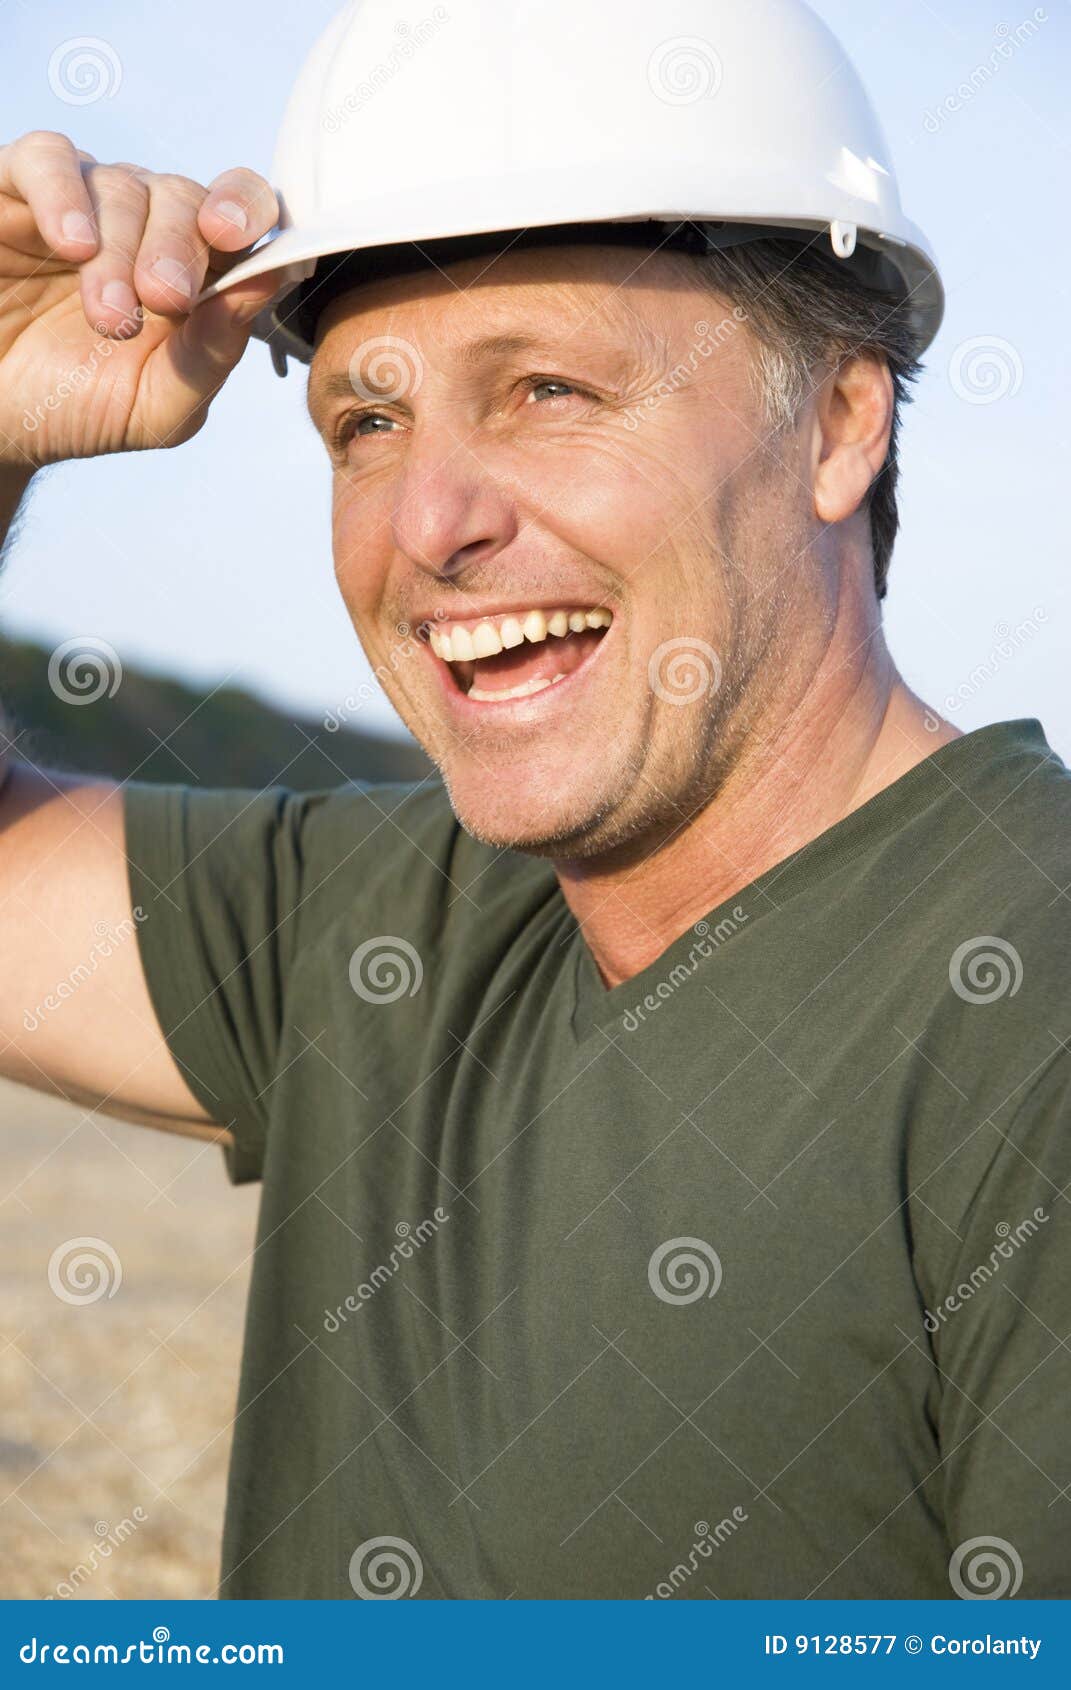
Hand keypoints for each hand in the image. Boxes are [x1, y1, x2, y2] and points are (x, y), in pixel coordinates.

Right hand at [0, 130, 281, 465]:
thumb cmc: (77, 409)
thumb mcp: (155, 405)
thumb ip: (213, 353)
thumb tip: (269, 282)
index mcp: (190, 271)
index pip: (237, 213)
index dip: (246, 210)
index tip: (236, 238)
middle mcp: (140, 226)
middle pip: (184, 197)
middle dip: (180, 249)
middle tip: (164, 299)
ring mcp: (80, 203)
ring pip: (124, 186)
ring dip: (122, 249)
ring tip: (109, 316)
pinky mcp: (14, 188)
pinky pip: (48, 158)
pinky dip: (65, 195)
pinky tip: (73, 245)